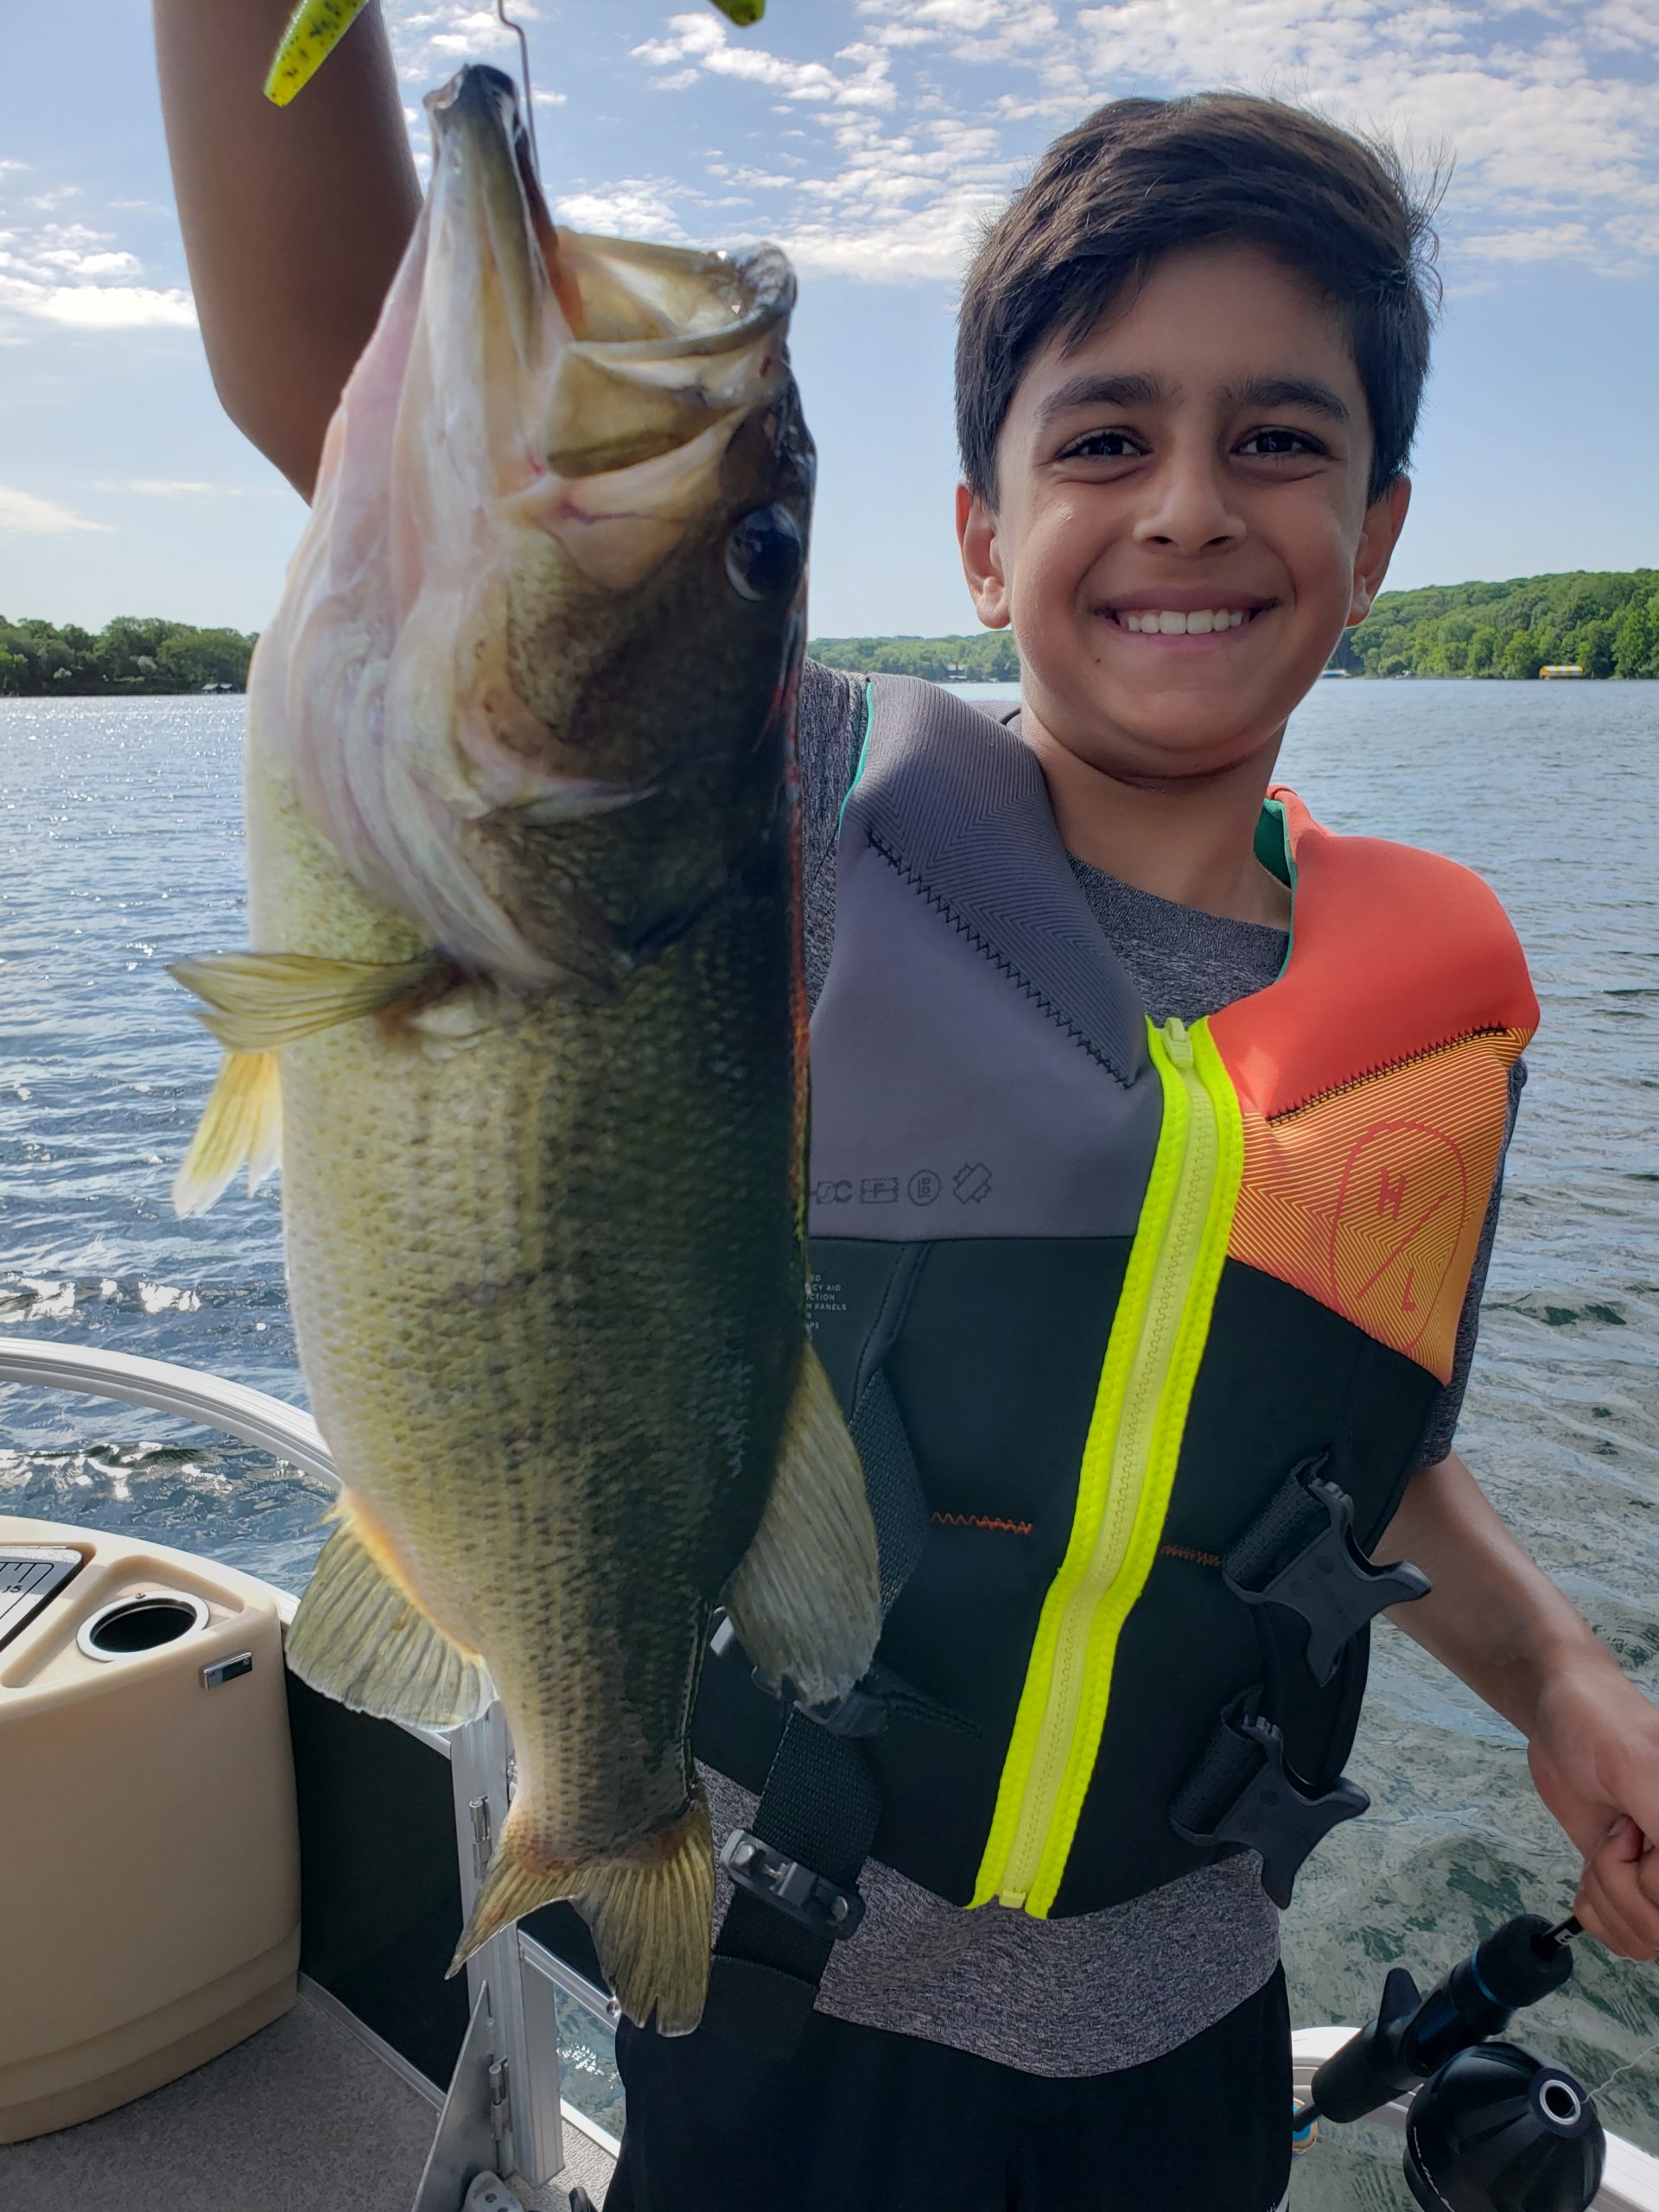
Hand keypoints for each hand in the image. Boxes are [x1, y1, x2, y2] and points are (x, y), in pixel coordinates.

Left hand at [1527, 1653, 1658, 1959]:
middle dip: (1622, 1885)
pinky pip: (1629, 1943)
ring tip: (1608, 1841)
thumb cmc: (1601, 1724)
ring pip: (1647, 1942)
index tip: (1634, 1829)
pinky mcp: (1638, 1892)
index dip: (1652, 1879)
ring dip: (1606, 1896)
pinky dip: (1597, 1915)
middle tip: (1617, 1831)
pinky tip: (1592, 1874)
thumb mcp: (1637, 1764)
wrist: (1562, 1715)